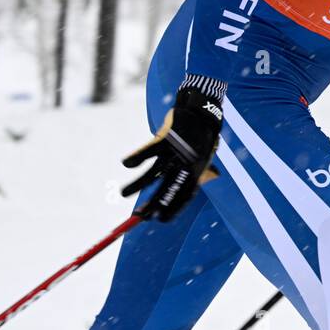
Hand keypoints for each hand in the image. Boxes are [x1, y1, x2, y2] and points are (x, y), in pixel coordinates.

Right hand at [121, 84, 223, 221]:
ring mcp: (175, 152)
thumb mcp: (207, 156)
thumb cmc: (204, 136)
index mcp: (197, 171)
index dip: (172, 209)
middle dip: (154, 204)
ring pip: (153, 173)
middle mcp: (186, 164)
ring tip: (123, 194)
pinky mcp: (165, 138)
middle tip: (140, 216)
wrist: (202, 111)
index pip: (184, 196)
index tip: (159, 219)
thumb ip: (203, 171)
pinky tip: (126, 164)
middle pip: (167, 189)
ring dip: (136, 185)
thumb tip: (206, 182)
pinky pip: (148, 150)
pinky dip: (136, 157)